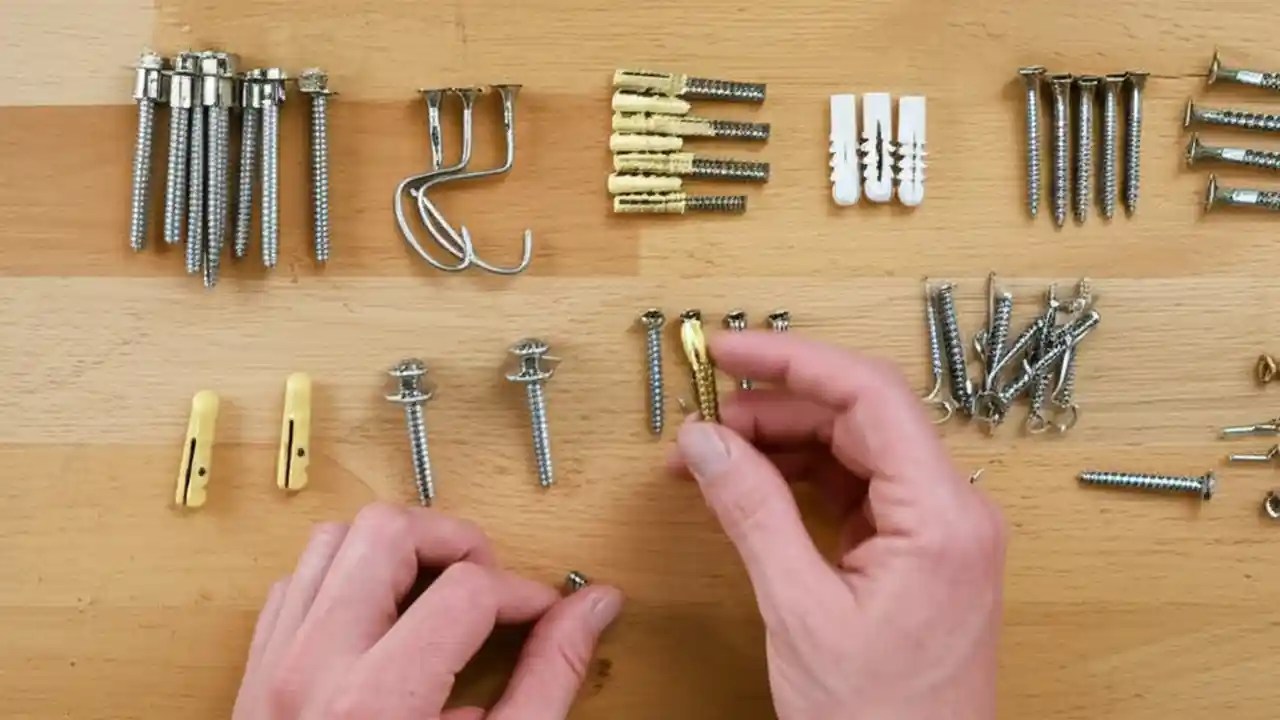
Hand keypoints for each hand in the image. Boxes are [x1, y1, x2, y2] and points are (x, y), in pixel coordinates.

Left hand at [232, 503, 622, 719]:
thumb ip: (547, 680)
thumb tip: (594, 607)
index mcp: (376, 703)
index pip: (466, 590)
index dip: (525, 593)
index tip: (545, 615)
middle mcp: (310, 669)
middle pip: (386, 531)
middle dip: (455, 542)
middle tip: (488, 585)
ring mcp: (272, 663)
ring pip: (332, 539)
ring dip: (396, 552)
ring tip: (438, 595)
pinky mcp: (254, 667)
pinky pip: (298, 580)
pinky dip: (347, 578)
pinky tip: (386, 620)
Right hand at [670, 332, 1006, 719]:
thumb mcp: (800, 611)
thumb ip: (753, 512)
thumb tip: (706, 441)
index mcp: (942, 516)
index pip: (870, 395)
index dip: (792, 361)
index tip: (728, 350)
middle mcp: (953, 512)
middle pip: (860, 418)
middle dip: (776, 408)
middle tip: (703, 421)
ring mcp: (938, 532)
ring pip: (856, 451)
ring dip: (783, 443)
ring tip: (713, 455)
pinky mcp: (918, 553)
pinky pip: (858, 490)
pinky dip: (802, 481)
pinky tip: (752, 485)